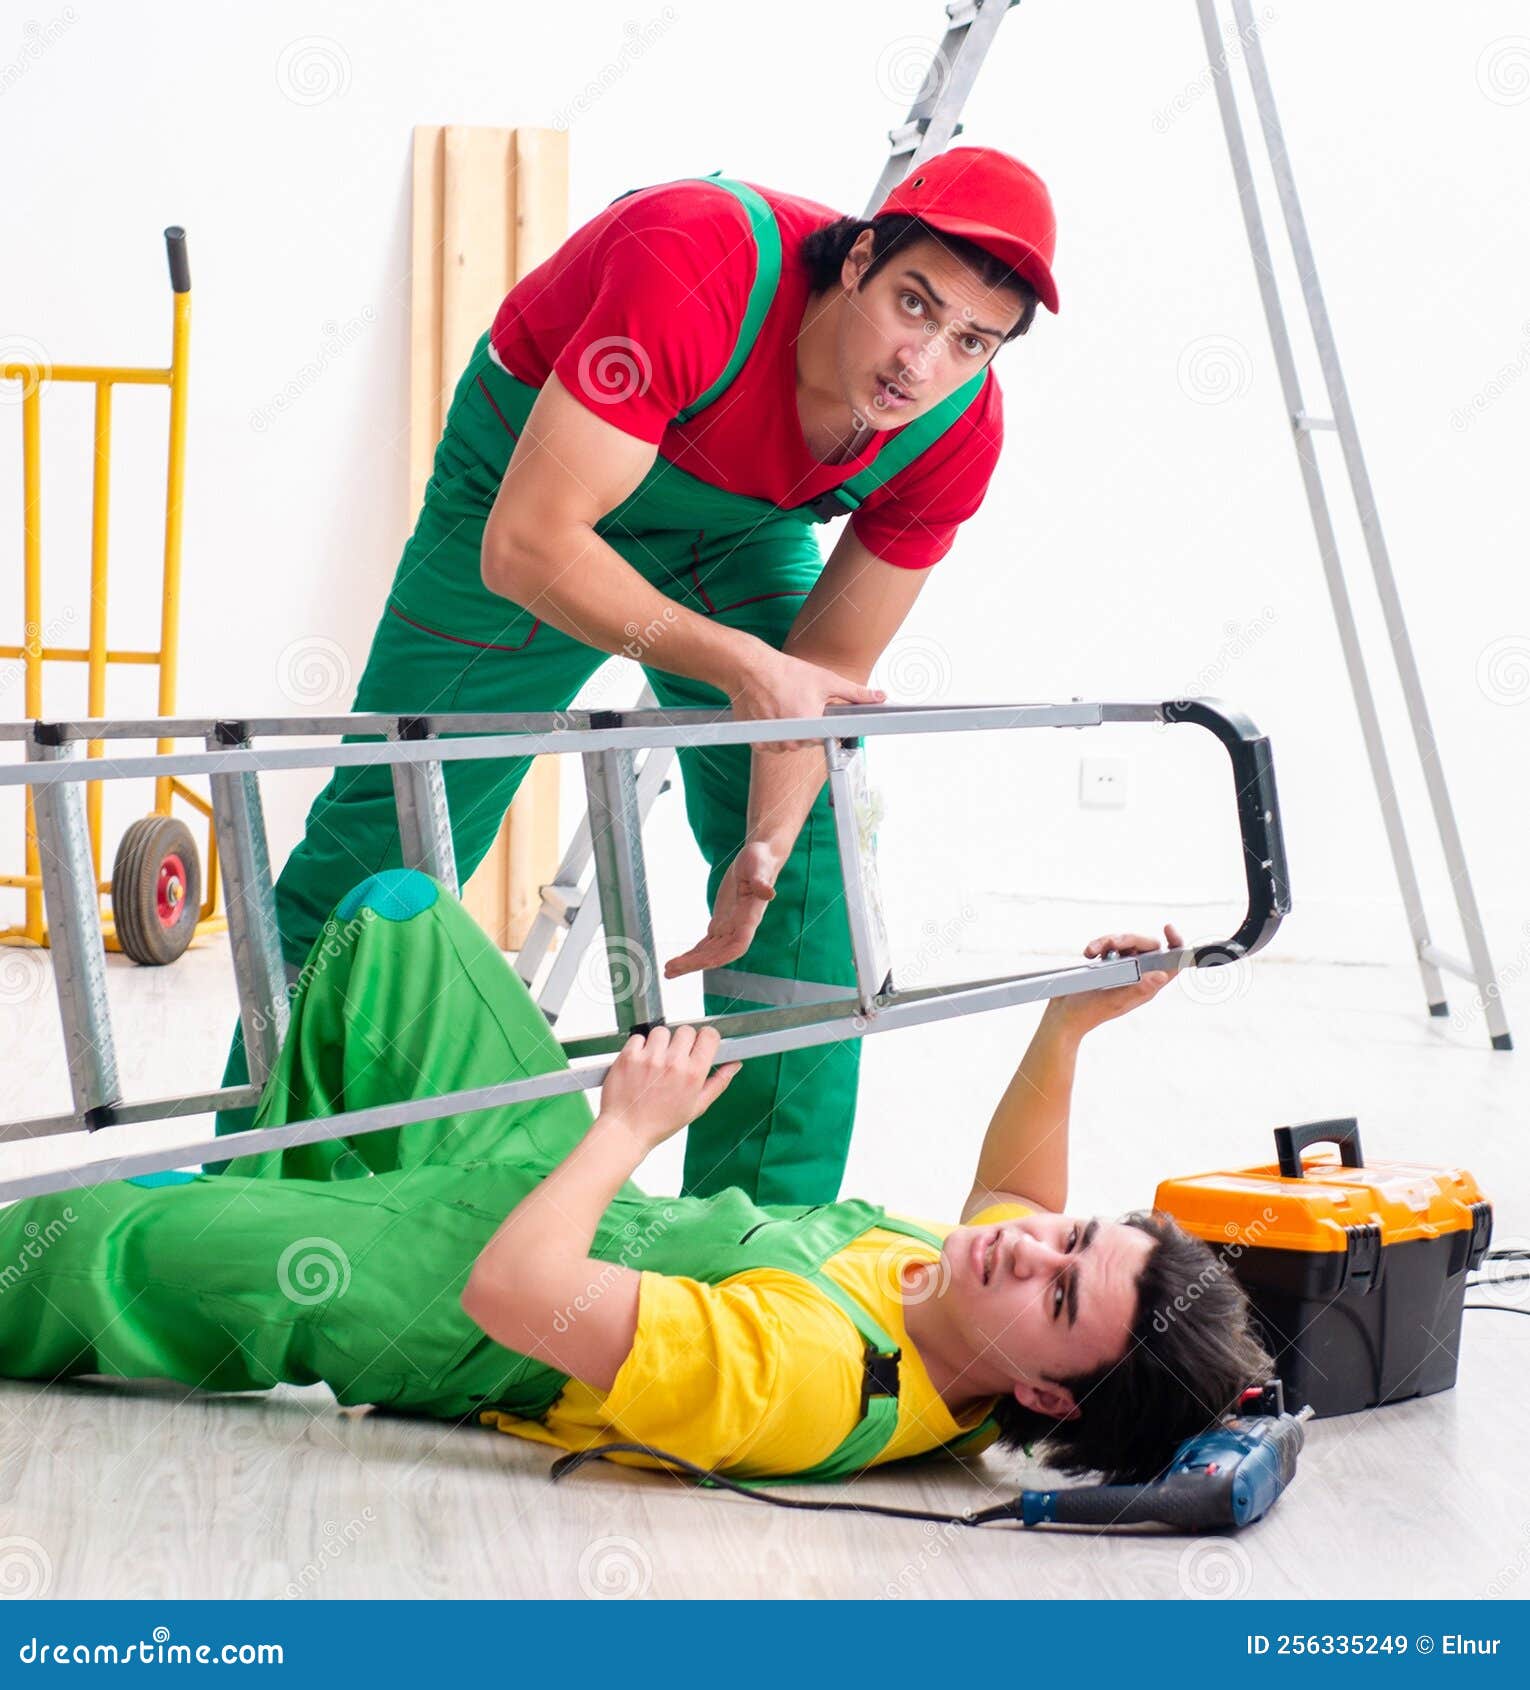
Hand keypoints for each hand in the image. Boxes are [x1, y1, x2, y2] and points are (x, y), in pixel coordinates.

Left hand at [597, 1024, 741, 1151]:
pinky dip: (639, 1046)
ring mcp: (650, 1058)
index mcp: (693, 1074)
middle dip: (683, 1041)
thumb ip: (718, 1082)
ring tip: (655, 1062)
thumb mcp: (697, 1106)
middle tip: (675, 1057)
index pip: (709, 1035)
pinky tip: (640, 1063)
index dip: (706, 1038)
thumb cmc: (660, 1122)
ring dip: (660, 1043)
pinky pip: (639, 1037)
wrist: (626, 1130)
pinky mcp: (629, 1056)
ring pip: (662, 1031)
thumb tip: (734, 1065)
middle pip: (686, 1030)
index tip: (701, 1043)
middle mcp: (673, 1063)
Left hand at [664, 842, 780, 978]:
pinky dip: (693, 954)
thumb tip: (769, 892)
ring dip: (690, 963)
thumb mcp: (759, 866)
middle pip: (718, 954)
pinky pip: (706, 944)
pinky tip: (678, 962)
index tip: (702, 963)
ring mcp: (729, 928)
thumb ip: (761, 881)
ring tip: (668, 971)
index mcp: (750, 918)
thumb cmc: (760, 860)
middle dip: (695, 963)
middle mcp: (740, 928)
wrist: (759, 858)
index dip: (721, 956)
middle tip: (670, 970)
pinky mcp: (721, 924)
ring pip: (709, 952)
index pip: (737, 945)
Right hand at [731, 648, 885, 752]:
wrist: (751, 669)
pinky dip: (774, 735)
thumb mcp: (826, 680)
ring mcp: (772, 742)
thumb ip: (855, 693)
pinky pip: (773, 745)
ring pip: (790, 745)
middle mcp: (790, 738)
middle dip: (806, 726)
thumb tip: (880, 697)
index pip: (825, 739)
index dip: (822, 725)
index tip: (815, 711)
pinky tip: (773, 715)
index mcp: (809, 726)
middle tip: (799, 703)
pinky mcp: (757, 742)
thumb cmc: (787, 673)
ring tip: (785, 707)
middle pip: (807, 743)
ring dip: (790, 732)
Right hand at [1047, 922, 1184, 1036]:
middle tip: (1111, 943)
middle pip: (1146, 946)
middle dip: (1128, 939)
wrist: (1062, 1013)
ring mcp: (1122, 968)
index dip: (1175, 945)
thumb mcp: (1115, 1000)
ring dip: (1107, 941)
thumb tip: (1162, 975)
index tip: (1168, 927)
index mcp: (1146, 986)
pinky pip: (1109, 945)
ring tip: (1091, 951)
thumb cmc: (1089, 1011)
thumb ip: (1139, 988)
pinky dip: (1098, 945)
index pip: (1170, 964)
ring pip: (1125, 942)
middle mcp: (1138, 976)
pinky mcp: (1107, 964)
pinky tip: (1088, 953)